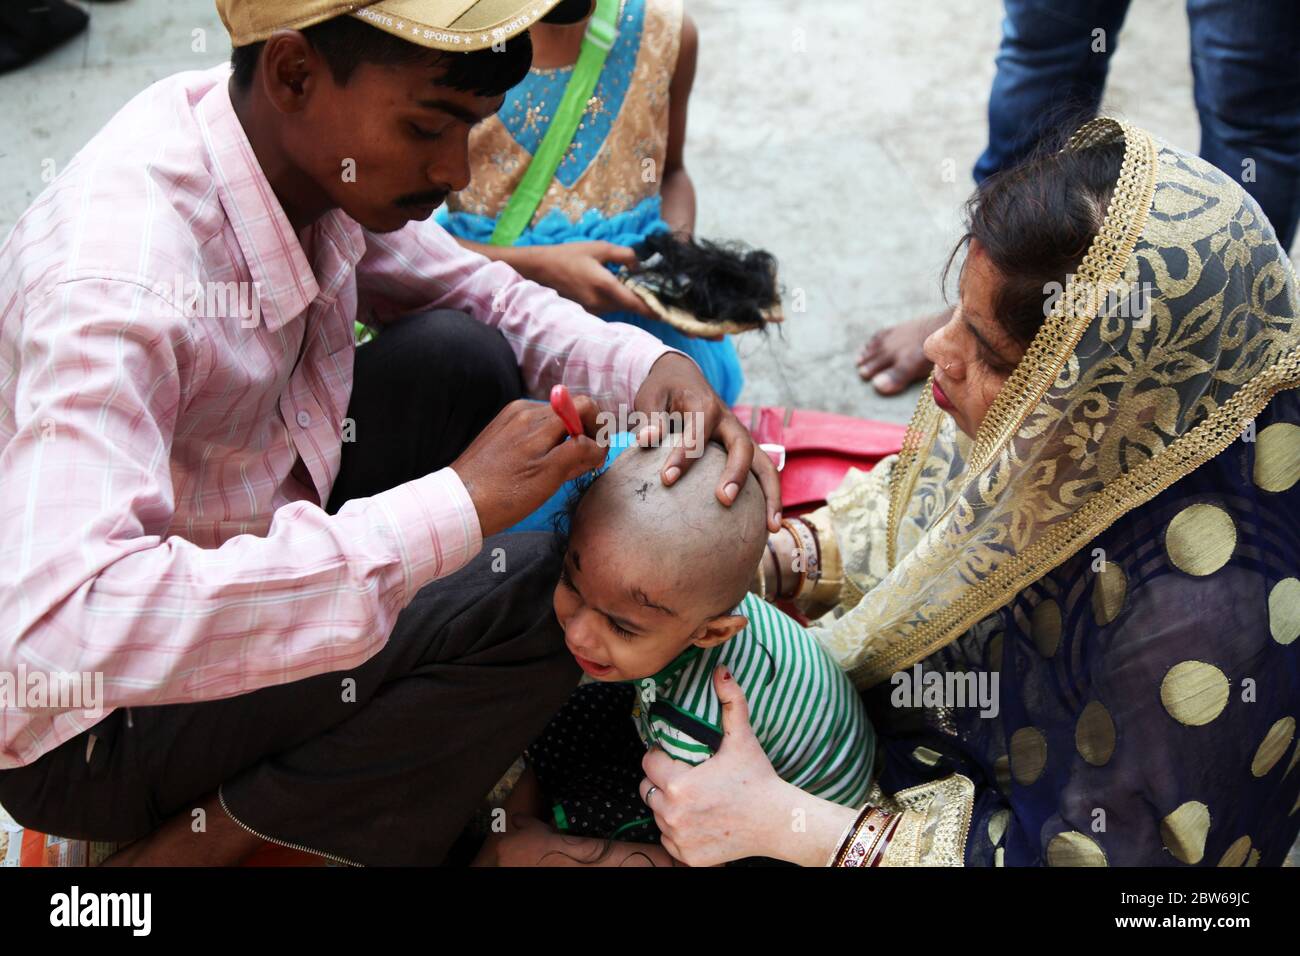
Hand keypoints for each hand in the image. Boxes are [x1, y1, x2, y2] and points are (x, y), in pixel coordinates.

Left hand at [450, 396, 605, 536]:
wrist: (459, 504)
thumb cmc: (505, 494)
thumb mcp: (549, 476)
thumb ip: (578, 452)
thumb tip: (598, 445)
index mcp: (537, 418)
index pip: (584, 405)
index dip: (598, 428)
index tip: (597, 454)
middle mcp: (524, 410)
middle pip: (569, 413)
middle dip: (581, 438)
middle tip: (579, 468)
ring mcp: (510, 418)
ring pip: (553, 422)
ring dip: (563, 443)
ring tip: (556, 472)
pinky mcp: (501, 429)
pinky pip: (534, 429)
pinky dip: (545, 445)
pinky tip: (537, 468)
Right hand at [515, 242, 656, 318]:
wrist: (539, 269)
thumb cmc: (568, 255)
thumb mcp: (599, 248)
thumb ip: (623, 255)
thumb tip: (640, 265)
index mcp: (605, 287)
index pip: (637, 304)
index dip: (655, 309)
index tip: (671, 312)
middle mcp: (601, 304)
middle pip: (631, 307)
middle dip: (645, 301)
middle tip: (660, 292)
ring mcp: (594, 310)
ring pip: (620, 307)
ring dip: (630, 299)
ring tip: (640, 286)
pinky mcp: (588, 310)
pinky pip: (609, 306)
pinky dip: (617, 299)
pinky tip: (618, 287)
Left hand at [633, 354, 782, 531]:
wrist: (683, 377)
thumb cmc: (663, 390)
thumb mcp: (650, 397)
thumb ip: (650, 418)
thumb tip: (646, 440)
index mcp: (704, 405)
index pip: (697, 433)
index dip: (684, 455)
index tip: (667, 479)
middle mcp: (729, 421)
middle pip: (742, 447)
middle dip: (736, 473)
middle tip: (724, 500)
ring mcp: (740, 436)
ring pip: (763, 464)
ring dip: (771, 494)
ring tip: (772, 528)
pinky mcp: (743, 449)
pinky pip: (761, 473)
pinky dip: (769, 498)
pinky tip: (767, 529)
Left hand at [638, 666, 789, 866]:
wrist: (778, 823)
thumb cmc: (758, 779)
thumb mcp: (742, 738)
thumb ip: (730, 702)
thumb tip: (721, 669)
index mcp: (679, 785)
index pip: (648, 764)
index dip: (661, 756)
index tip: (677, 755)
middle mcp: (673, 814)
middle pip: (647, 789)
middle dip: (662, 780)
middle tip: (687, 776)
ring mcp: (679, 838)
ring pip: (656, 814)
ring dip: (668, 805)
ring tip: (695, 796)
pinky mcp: (687, 857)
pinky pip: (668, 839)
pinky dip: (678, 830)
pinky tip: (699, 818)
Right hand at [856, 308, 947, 394]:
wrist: (940, 325)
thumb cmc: (932, 353)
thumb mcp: (915, 368)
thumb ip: (896, 377)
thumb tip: (876, 385)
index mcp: (894, 361)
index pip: (879, 370)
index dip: (870, 373)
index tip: (863, 376)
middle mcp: (891, 349)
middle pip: (875, 358)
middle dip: (867, 364)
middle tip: (861, 369)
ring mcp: (894, 338)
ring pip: (876, 346)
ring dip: (868, 352)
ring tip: (861, 358)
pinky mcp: (898, 328)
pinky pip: (880, 335)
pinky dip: (874, 340)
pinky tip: (872, 342)